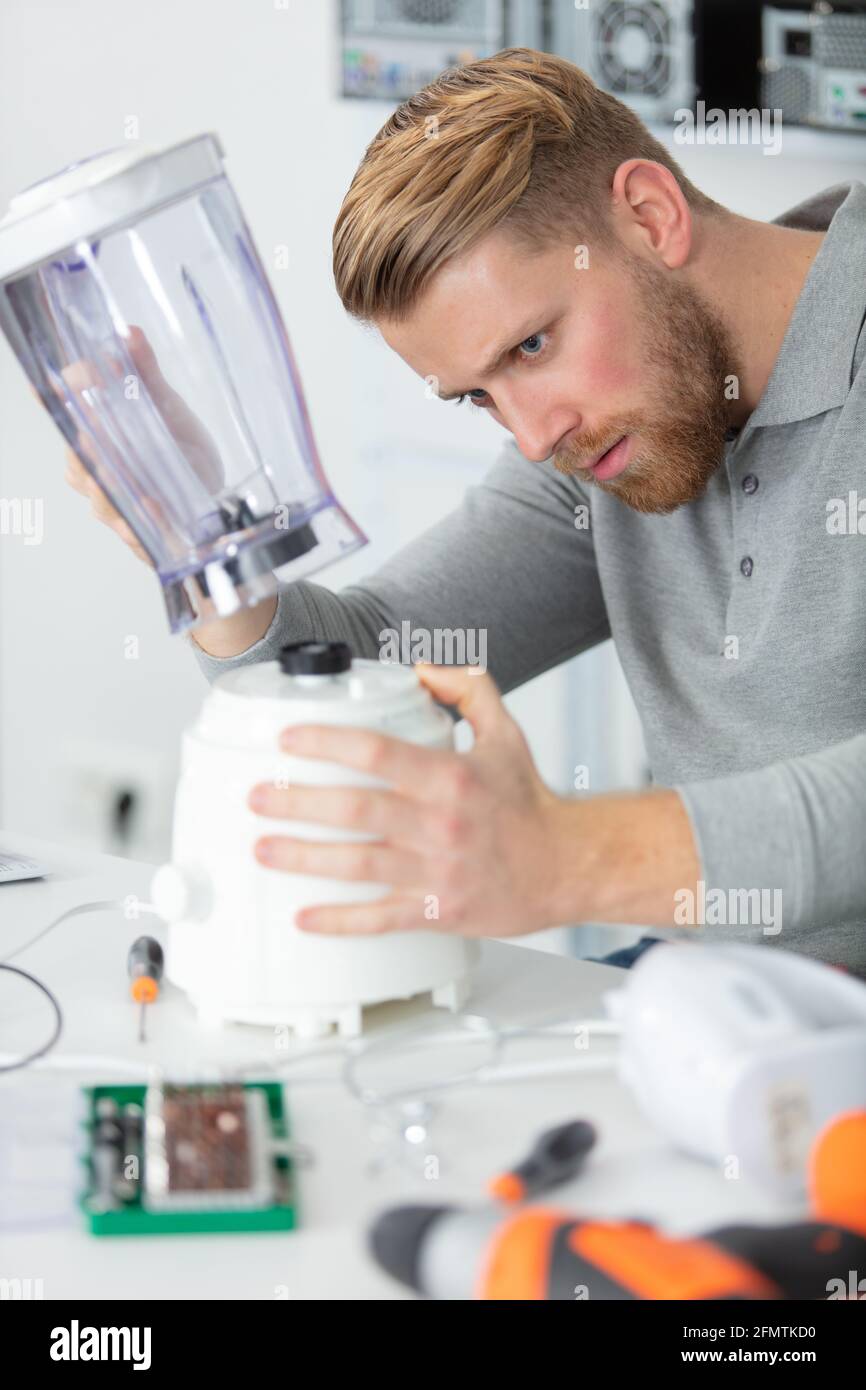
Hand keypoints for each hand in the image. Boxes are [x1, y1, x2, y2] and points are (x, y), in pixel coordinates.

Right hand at [60, 324, 223, 565]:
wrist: (211, 490)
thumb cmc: (178, 445)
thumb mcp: (165, 404)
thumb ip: (145, 370)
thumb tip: (130, 333)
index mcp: (93, 435)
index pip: (65, 412)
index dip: (62, 398)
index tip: (67, 381)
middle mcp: (95, 472)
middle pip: (78, 464)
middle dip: (86, 453)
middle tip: (94, 437)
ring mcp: (116, 504)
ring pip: (102, 500)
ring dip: (109, 488)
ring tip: (116, 474)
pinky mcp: (142, 533)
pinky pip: (135, 531)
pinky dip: (142, 519)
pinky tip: (151, 505)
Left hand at [247, 664, 564, 936]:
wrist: (566, 865)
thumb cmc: (529, 803)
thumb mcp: (504, 732)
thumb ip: (466, 690)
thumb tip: (423, 669)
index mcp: (450, 777)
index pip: (376, 753)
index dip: (326, 744)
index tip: (288, 739)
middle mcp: (440, 824)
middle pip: (355, 810)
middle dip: (297, 804)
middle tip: (256, 797)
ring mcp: (436, 870)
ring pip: (358, 864)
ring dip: (304, 858)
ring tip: (262, 848)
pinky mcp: (436, 909)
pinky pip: (381, 918)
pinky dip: (340, 920)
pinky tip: (303, 917)